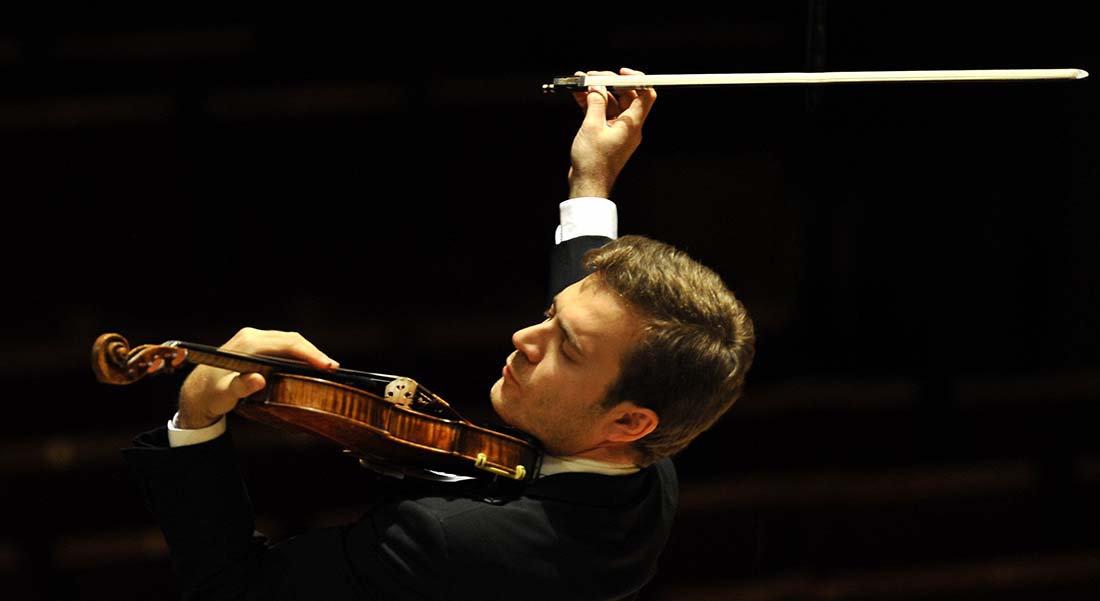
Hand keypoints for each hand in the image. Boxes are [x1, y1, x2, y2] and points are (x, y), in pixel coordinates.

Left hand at [175, 327, 338, 428]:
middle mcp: (252, 336)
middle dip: (314, 353)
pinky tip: (310, 365)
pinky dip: (299, 354)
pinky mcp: (257, 345)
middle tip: (333, 368)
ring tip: (327, 367)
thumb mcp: (224, 395)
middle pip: (292, 339)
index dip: (309, 353)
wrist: (197, 393)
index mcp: (247, 343)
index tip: (326, 365)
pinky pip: (284, 346)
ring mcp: (255, 339)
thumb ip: (240, 387)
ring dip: (308, 353)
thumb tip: (258, 380)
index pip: (286, 343)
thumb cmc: (209, 395)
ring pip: (290, 341)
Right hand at [568, 67, 656, 198]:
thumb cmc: (593, 162)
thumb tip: (596, 87)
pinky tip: (579, 96)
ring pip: (611, 104)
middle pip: (626, 96)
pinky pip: (602, 114)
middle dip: (608, 83)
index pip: (646, 94)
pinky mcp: (606, 135)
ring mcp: (617, 131)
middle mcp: (628, 126)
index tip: (620, 72)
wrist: (588, 185)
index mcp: (632, 124)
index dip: (636, 79)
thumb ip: (595, 103)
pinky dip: (592, 104)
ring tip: (579, 84)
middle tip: (591, 77)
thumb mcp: (592, 127)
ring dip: (596, 93)